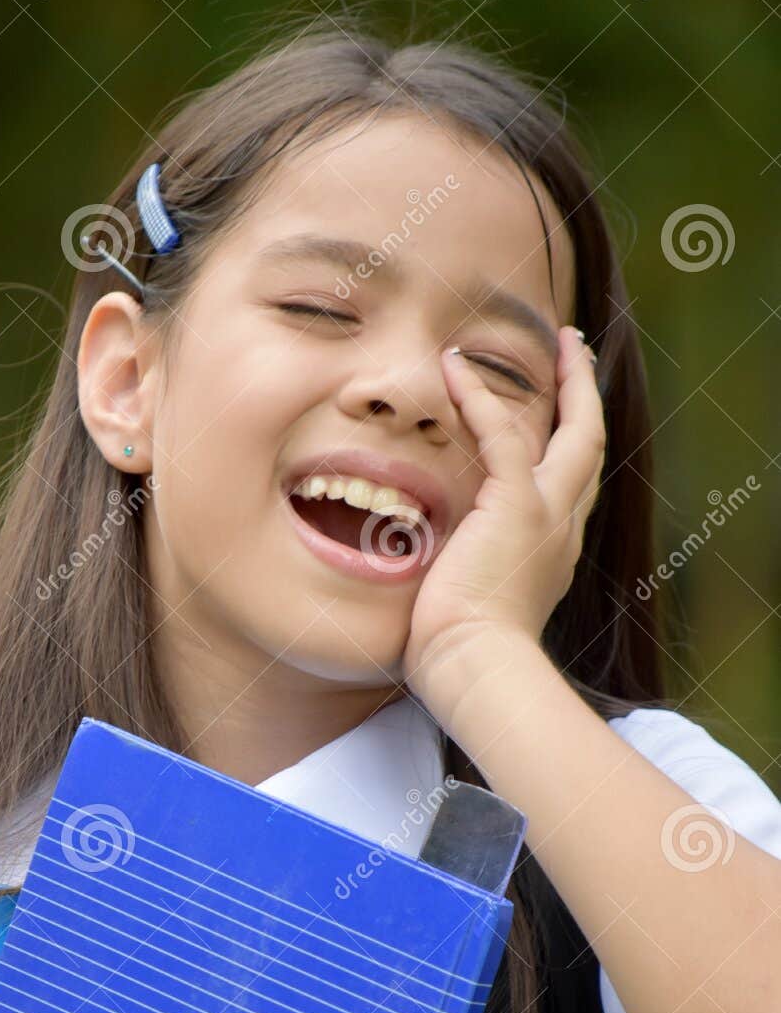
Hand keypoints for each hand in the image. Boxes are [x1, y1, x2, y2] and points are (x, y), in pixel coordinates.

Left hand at [403, 325, 604, 706]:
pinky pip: (504, 438)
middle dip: (586, 397)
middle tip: (579, 354)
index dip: (569, 445)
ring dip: (564, 382)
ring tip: (551, 341)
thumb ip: (459, 575)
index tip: (561, 417)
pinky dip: (478, 400)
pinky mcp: (515, 509)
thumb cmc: (461, 657)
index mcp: (551, 552)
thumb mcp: (468, 605)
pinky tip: (454, 368)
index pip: (571, 486)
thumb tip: (422, 572)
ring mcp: (545, 517)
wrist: (476, 671)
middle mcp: (560, 530)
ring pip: (573, 433)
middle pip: (590, 448)